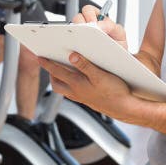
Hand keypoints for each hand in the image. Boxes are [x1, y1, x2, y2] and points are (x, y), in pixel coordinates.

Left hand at [37, 5, 138, 121]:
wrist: (126, 108)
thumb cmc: (116, 92)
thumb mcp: (101, 75)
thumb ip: (85, 65)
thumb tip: (71, 56)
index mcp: (77, 84)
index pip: (57, 72)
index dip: (47, 63)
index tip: (39, 56)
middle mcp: (76, 92)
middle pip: (56, 82)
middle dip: (50, 72)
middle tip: (47, 62)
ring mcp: (81, 97)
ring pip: (63, 89)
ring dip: (59, 79)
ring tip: (59, 70)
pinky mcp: (87, 100)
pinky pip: (71, 92)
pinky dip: (69, 85)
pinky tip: (75, 80)